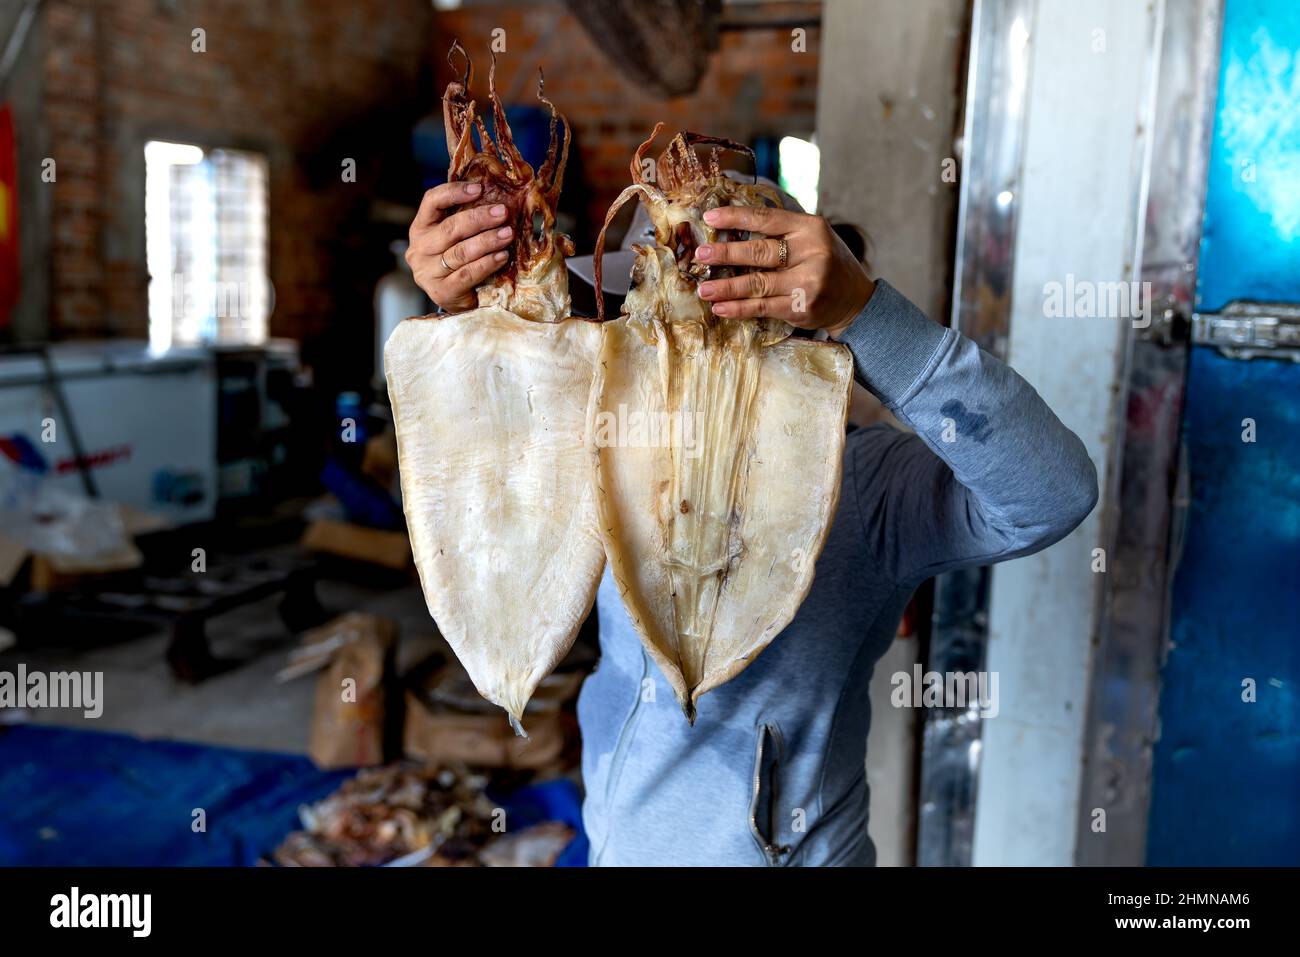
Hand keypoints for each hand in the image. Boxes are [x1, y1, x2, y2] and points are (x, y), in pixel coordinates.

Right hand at [406, 182, 514, 312]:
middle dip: (480, 219)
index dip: (454, 192)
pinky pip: (466, 274)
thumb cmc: (457, 261)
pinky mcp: (441, 292)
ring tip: (507, 234)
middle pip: (450, 228)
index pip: (431, 201)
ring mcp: (427, 272)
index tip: (479, 189)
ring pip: (460, 252)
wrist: (455, 299)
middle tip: (503, 212)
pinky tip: (502, 256)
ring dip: (488, 241)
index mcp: (420, 228)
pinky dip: (486, 264)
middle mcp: (419, 249)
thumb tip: (495, 197)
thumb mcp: (455, 237)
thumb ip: (466, 219)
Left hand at [693, 205, 874, 337]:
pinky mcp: (801, 308)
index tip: (709, 218)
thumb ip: (782, 232)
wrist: (855, 300)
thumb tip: (732, 229)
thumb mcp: (812, 238)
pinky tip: (721, 307)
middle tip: (700, 254)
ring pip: (758, 284)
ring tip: (704, 288)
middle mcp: (812, 254)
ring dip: (726, 287)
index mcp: (811, 228)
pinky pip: (763, 308)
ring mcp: (807, 283)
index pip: (767, 219)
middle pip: (760, 252)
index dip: (735, 218)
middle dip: (726, 254)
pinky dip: (739, 308)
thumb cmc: (825, 263)